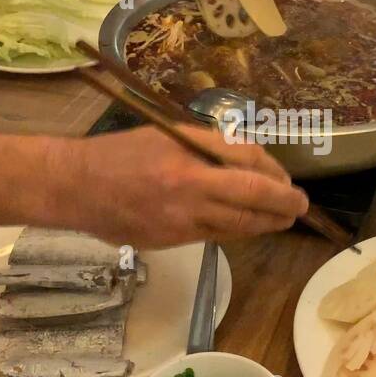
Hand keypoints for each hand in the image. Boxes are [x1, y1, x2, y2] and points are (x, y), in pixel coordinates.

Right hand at [64, 126, 309, 247]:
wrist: (74, 188)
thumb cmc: (120, 154)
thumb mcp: (166, 134)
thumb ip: (208, 146)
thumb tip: (248, 161)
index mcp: (188, 159)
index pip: (247, 164)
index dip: (275, 173)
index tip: (287, 180)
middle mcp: (189, 191)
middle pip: (252, 199)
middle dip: (283, 205)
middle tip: (301, 207)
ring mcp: (181, 221)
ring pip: (238, 225)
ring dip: (265, 223)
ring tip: (282, 219)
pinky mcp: (171, 241)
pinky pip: (214, 236)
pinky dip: (235, 230)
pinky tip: (244, 225)